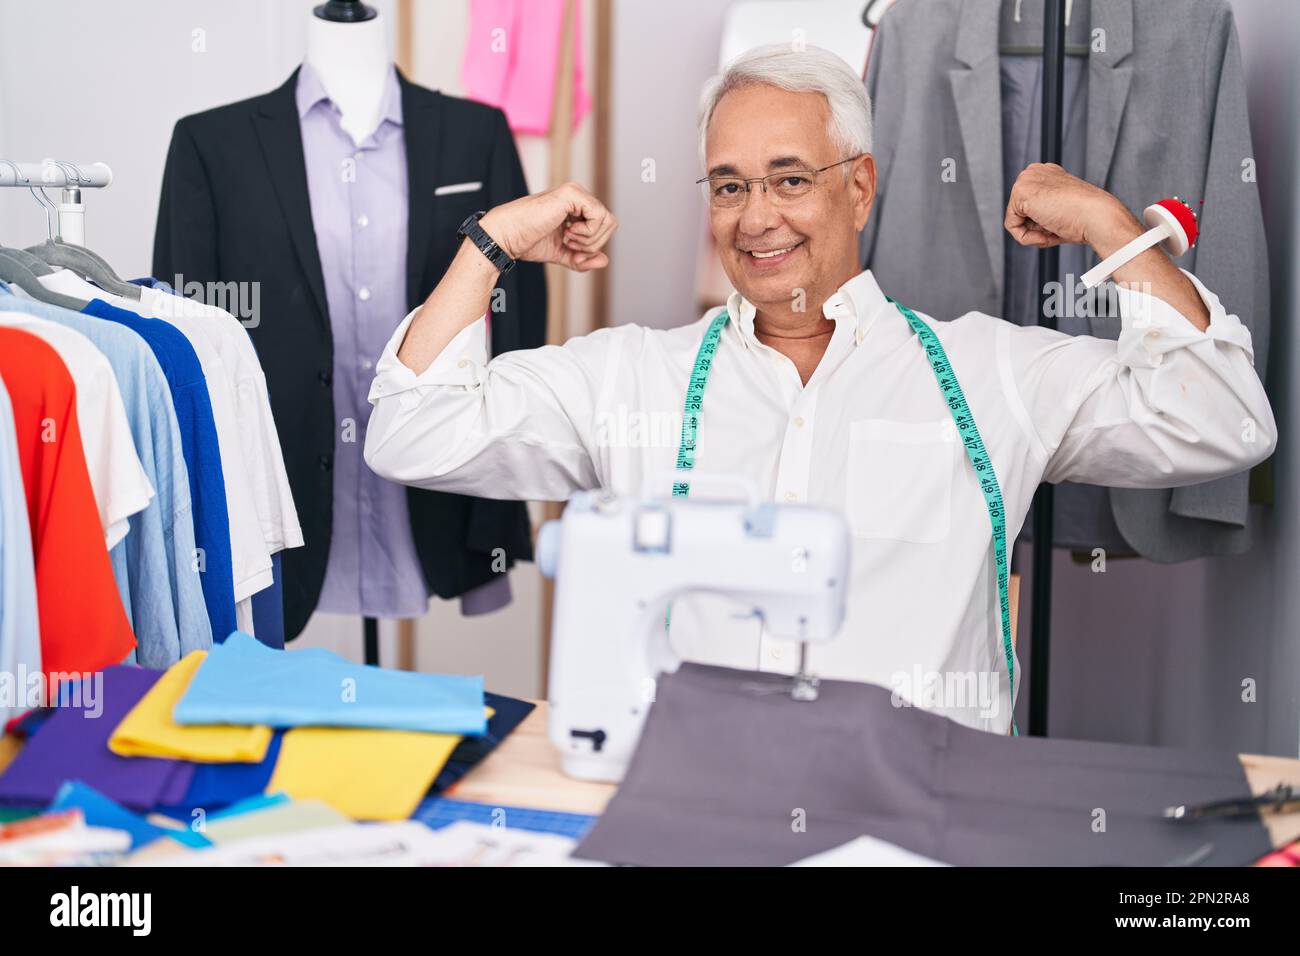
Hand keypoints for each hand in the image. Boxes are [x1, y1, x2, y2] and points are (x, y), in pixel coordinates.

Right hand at [478, 182, 616, 271]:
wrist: (508, 237)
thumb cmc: (528, 241)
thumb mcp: (563, 254)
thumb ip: (583, 258)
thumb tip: (605, 260)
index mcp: (576, 208)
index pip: (604, 227)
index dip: (594, 246)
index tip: (573, 253)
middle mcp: (578, 197)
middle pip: (610, 223)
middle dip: (594, 243)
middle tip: (571, 245)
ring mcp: (575, 193)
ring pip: (607, 219)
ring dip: (590, 238)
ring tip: (568, 238)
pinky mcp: (571, 193)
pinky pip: (599, 215)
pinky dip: (587, 231)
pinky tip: (568, 231)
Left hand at [1004, 163, 1142, 256]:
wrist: (1098, 217)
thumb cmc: (1086, 217)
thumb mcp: (1060, 210)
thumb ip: (1042, 212)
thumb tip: (1026, 224)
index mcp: (1046, 173)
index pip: (1029, 207)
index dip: (1043, 224)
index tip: (1062, 223)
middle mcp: (1035, 172)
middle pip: (1019, 213)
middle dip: (1037, 228)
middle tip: (1059, 227)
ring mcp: (1026, 179)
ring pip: (1014, 220)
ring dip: (1034, 234)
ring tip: (1054, 228)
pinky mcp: (1020, 191)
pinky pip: (1011, 226)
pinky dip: (1027, 237)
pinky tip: (1046, 231)